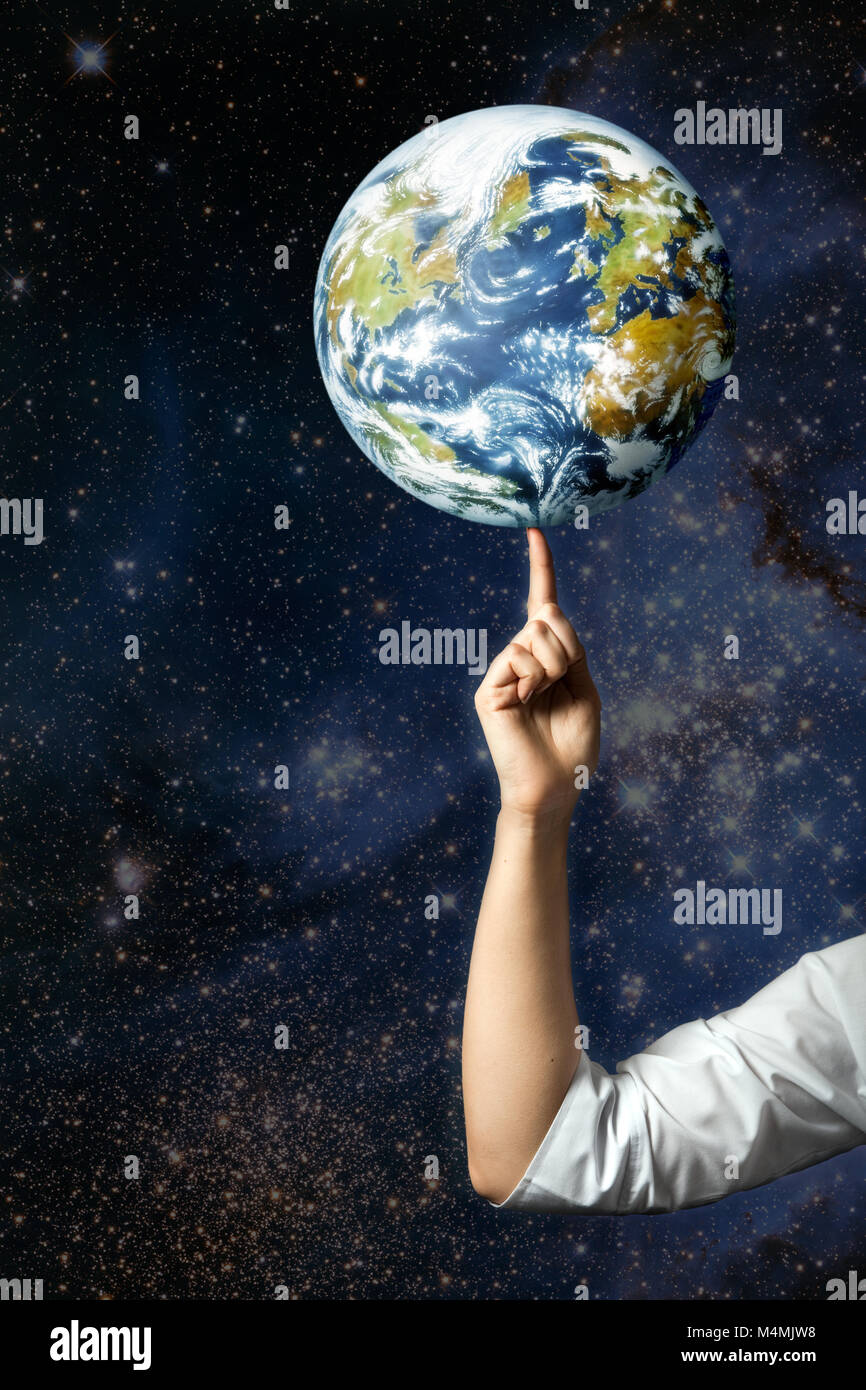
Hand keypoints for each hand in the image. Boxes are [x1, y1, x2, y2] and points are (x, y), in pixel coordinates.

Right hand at [474, 528, 600, 820]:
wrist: (553, 787)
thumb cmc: (573, 745)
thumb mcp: (585, 688)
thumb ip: (570, 648)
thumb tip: (543, 610)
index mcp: (547, 656)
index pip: (542, 604)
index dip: (541, 567)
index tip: (535, 530)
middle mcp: (521, 658)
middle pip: (549, 617)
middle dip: (567, 647)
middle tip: (562, 683)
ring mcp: (502, 672)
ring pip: (535, 636)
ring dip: (553, 667)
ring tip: (542, 700)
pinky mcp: (488, 689)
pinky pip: (517, 657)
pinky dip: (532, 679)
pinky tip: (525, 705)